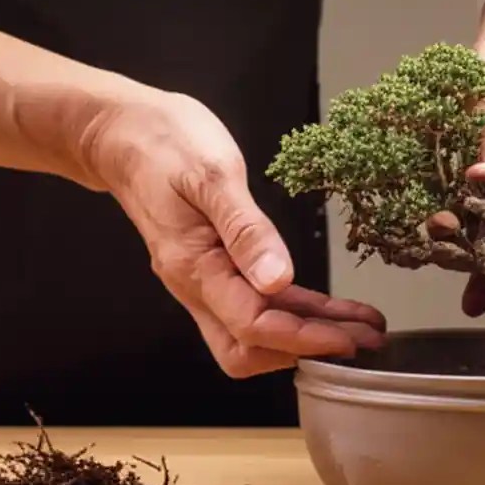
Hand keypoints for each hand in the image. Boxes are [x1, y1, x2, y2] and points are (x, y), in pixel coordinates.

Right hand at [81, 91, 385, 377]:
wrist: (121, 133)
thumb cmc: (165, 144)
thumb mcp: (212, 174)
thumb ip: (245, 230)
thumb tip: (278, 280)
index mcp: (193, 267)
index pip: (252, 326)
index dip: (303, 339)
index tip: (348, 339)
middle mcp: (195, 286)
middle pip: (250, 348)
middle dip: (307, 351)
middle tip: (363, 342)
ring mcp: (204, 282)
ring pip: (257, 332)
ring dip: (309, 335)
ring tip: (363, 329)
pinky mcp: (216, 269)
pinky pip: (257, 305)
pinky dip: (296, 312)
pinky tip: (332, 310)